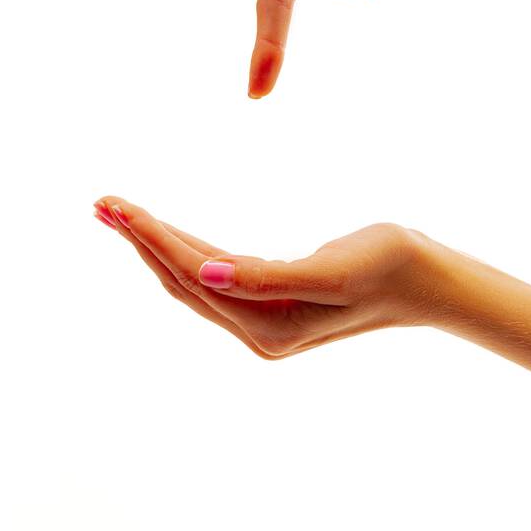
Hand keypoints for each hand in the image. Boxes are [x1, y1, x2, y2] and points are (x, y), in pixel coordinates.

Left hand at [94, 197, 441, 358]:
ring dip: (157, 243)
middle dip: (141, 238)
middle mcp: (257, 328)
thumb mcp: (331, 270)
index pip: (193, 273)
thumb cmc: (388, 266)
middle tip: (101, 202)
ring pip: (194, 277)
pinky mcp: (273, 301)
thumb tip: (207, 275)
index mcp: (265, 325)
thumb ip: (267, 276)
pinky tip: (167, 232)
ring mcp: (263, 318)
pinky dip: (186, 248)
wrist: (429, 279)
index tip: (115, 205)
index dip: (151, 237)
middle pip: (182, 278)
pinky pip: (215, 274)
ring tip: (118, 213)